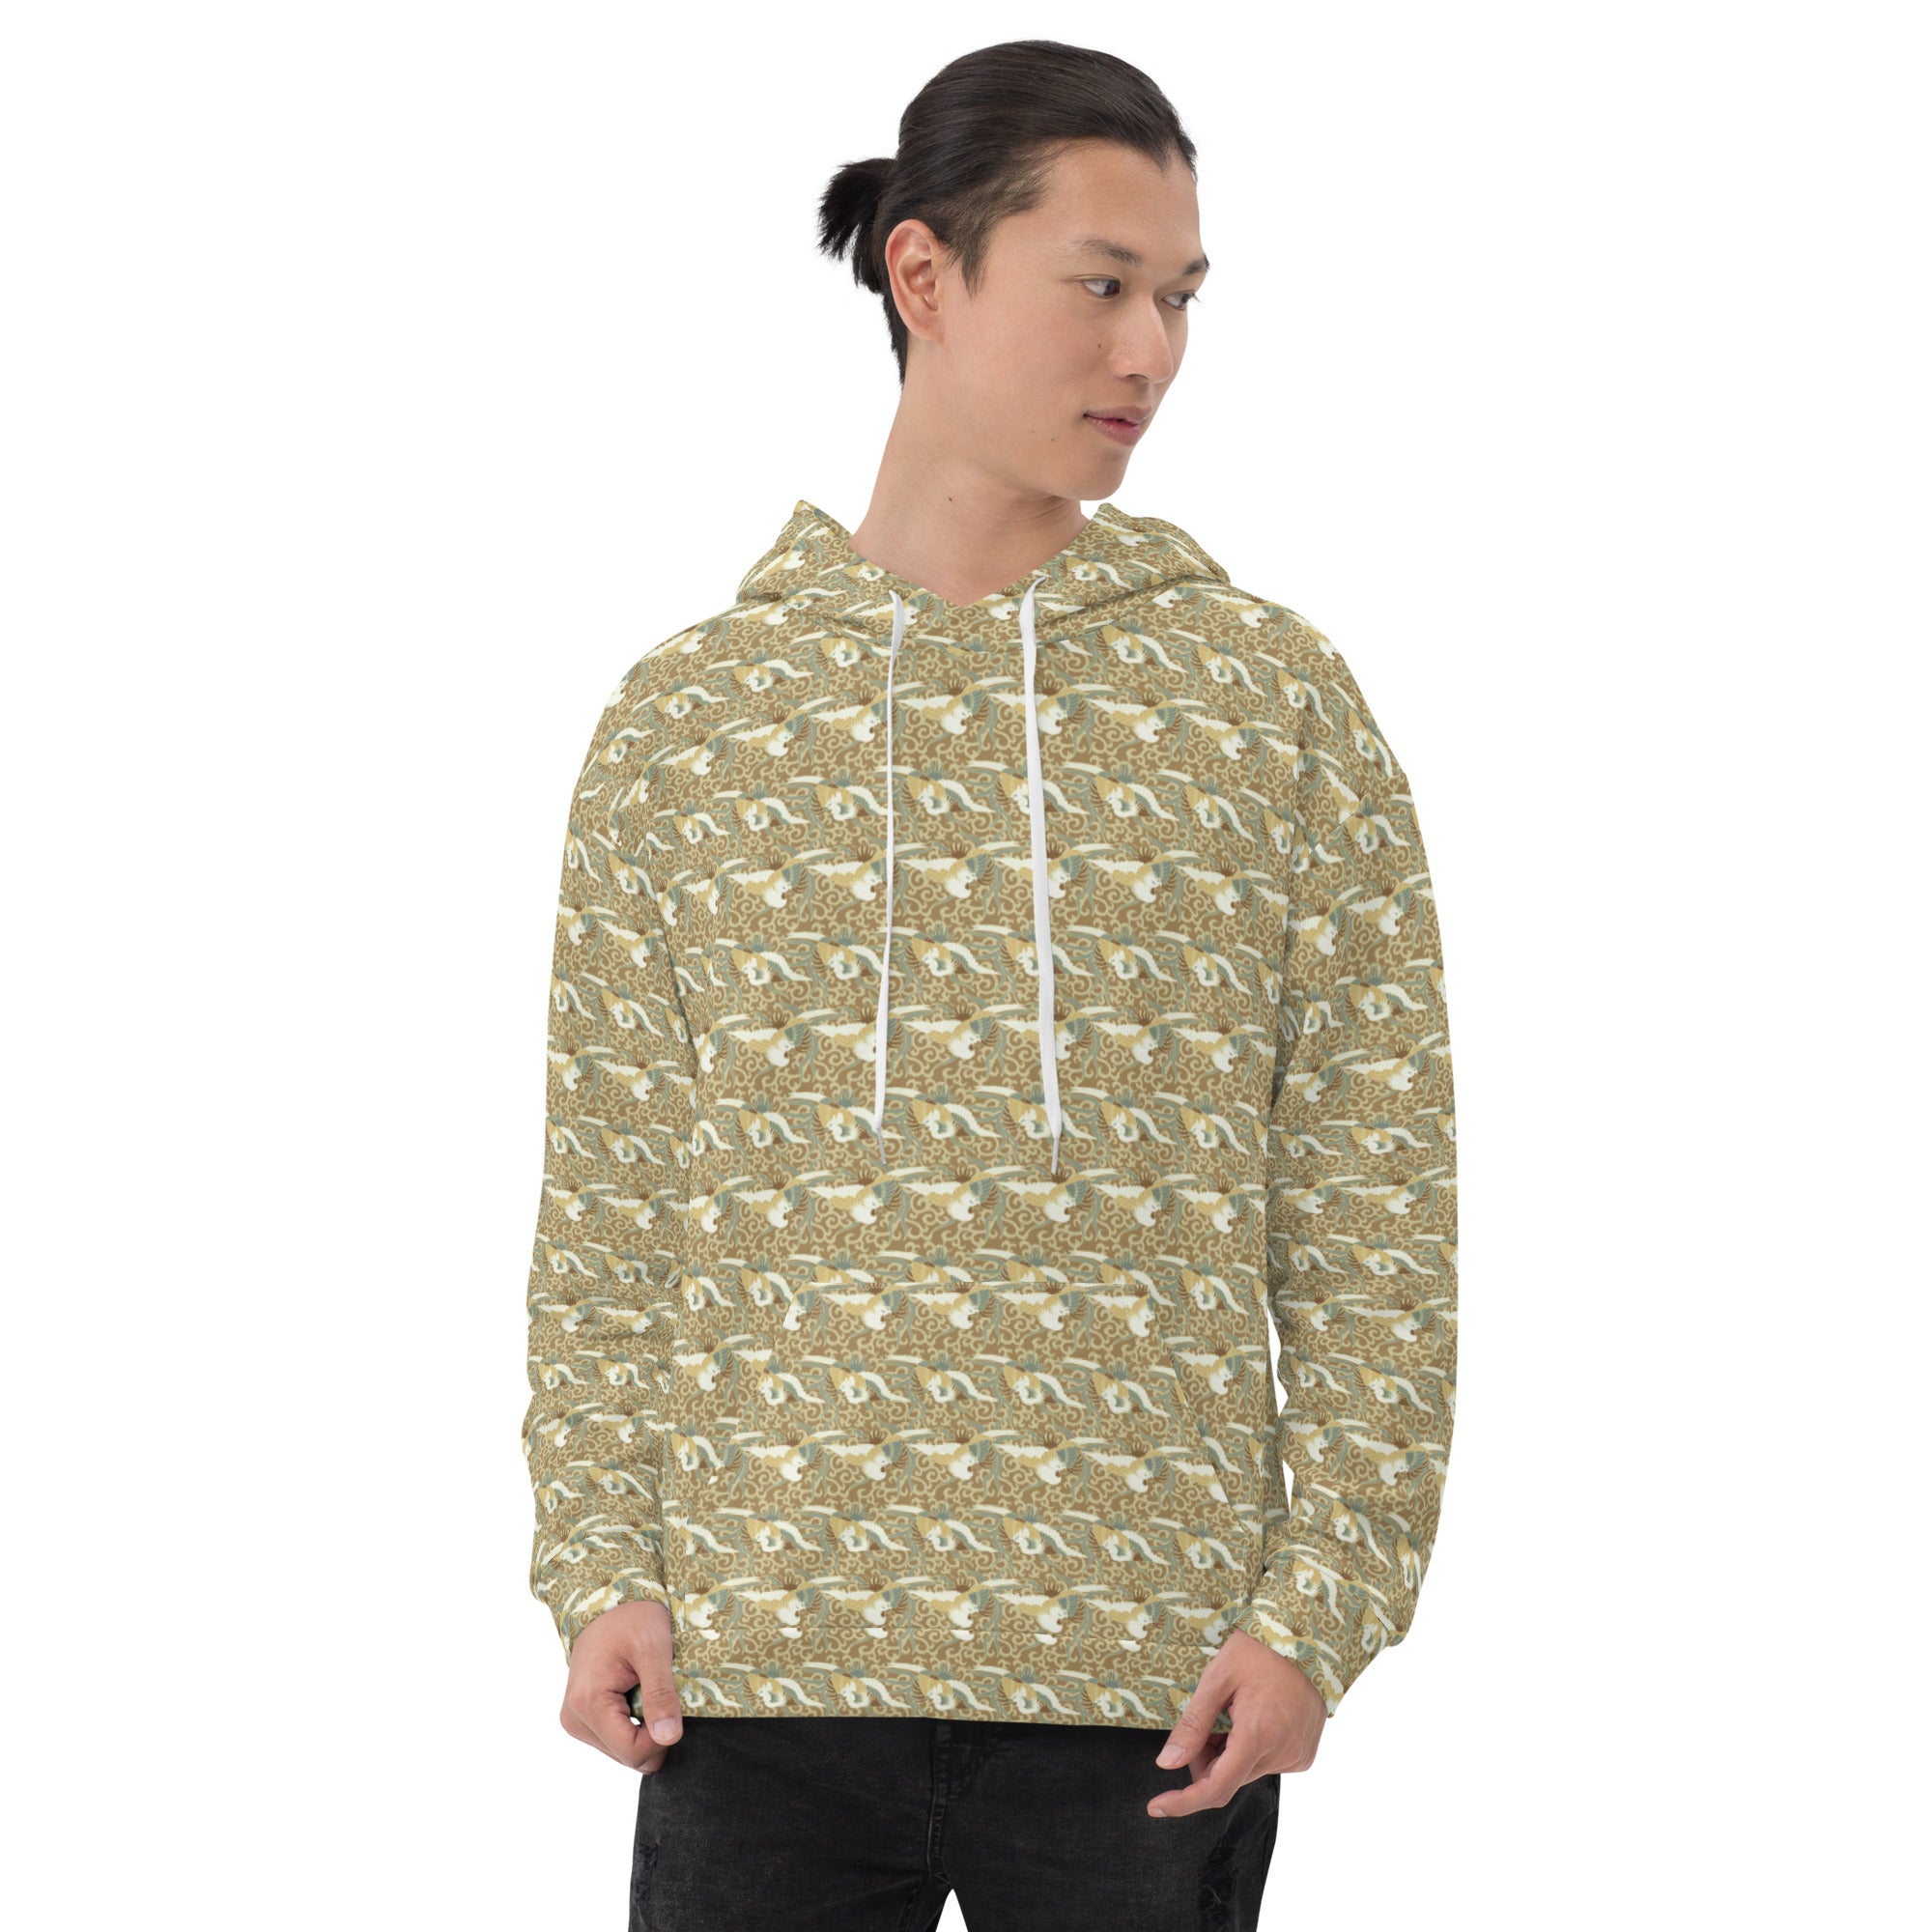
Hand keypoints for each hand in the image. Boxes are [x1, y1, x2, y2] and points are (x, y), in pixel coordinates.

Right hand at [558, 1599, 683, 1771]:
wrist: (609, 1603)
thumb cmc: (633, 1618)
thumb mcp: (654, 1649)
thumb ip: (660, 1694)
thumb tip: (669, 1738)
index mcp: (588, 1703)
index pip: (632, 1751)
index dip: (661, 1739)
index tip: (675, 1710)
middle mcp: (575, 1719)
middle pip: (628, 1756)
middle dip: (654, 1735)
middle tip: (665, 1697)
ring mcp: (576, 1721)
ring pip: (624, 1752)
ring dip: (645, 1730)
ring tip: (649, 1692)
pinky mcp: (583, 1720)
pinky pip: (617, 1740)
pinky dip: (636, 1725)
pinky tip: (639, 1698)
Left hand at [1145, 1626, 1325, 1815]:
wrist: (1305, 1639)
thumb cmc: (1258, 1651)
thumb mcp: (1216, 1679)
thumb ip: (1192, 1725)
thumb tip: (1167, 1763)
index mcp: (1258, 1734)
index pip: (1216, 1788)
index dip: (1183, 1802)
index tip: (1156, 1807)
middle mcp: (1282, 1753)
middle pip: (1228, 1779)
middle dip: (1206, 1760)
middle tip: (1207, 1723)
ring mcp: (1297, 1757)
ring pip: (1245, 1773)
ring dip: (1228, 1755)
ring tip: (1233, 1714)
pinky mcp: (1304, 1755)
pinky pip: (1266, 1765)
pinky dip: (1250, 1751)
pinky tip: (1254, 1718)